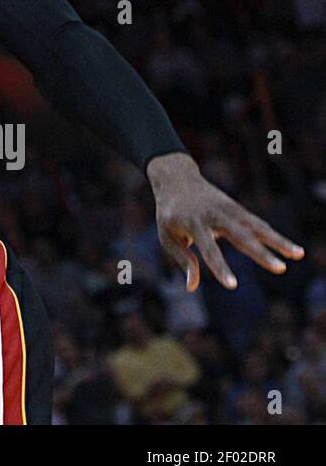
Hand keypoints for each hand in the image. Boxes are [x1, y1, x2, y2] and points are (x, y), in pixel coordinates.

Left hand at [148, 152, 303, 289]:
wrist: (176, 178)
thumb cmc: (170, 213)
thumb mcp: (167, 235)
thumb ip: (183, 259)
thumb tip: (192, 287)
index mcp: (193, 223)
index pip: (208, 249)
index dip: (220, 267)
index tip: (233, 285)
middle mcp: (214, 216)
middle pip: (240, 236)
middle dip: (260, 253)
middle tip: (280, 269)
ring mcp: (228, 210)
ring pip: (256, 227)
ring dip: (278, 241)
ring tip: (299, 254)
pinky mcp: (237, 208)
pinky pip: (257, 224)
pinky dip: (273, 235)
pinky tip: (291, 248)